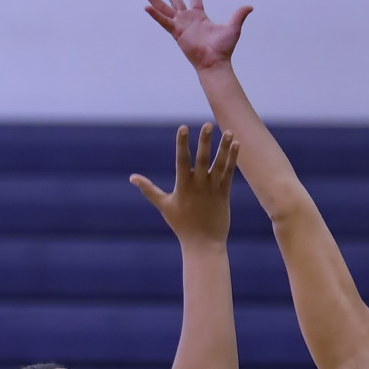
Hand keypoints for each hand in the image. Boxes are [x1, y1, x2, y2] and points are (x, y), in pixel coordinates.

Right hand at [130, 123, 238, 243]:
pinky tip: (235, 145)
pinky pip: (229, 173)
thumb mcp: (163, 206)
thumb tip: (132, 177)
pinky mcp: (224, 194)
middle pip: (202, 159)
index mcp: (183, 186)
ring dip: (224, 147)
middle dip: (205, 141)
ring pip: (219, 164)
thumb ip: (148, 189)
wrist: (203, 244)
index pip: (182, 160)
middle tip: (208, 125)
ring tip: (228, 131)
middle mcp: (198, 185)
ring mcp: (213, 189)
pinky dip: (232, 159)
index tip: (183, 128)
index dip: (182, 143)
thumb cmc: (181, 225)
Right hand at [140, 0, 252, 71]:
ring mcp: (180, 26)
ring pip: (164, 8)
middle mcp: (188, 19)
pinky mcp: (176, 33)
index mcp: (200, 16)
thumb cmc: (223, 48)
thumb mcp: (233, 27)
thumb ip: (239, 15)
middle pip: (174, 0)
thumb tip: (249, 6)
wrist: (215, 62)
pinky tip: (146, 7)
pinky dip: (155, 15)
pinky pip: (164, 22)